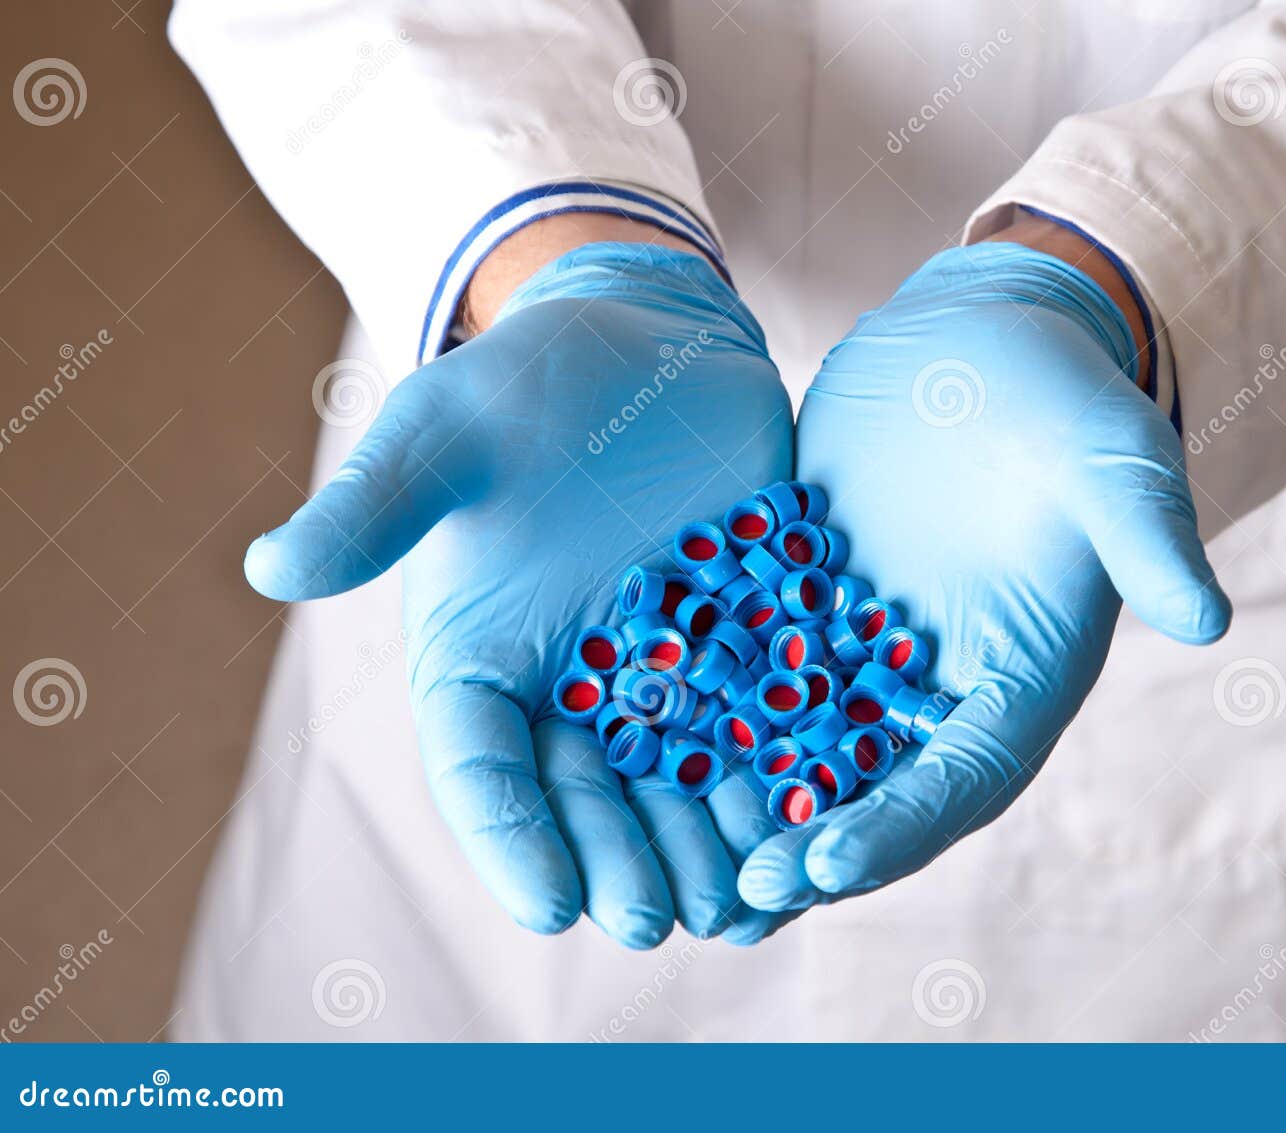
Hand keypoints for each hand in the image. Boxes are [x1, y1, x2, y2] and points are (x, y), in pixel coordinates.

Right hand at [245, 235, 794, 946]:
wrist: (646, 340)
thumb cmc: (524, 380)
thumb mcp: (444, 433)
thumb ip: (376, 507)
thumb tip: (269, 570)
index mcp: (483, 660)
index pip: (483, 771)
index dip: (512, 842)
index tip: (552, 909)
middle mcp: (573, 685)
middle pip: (592, 797)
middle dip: (622, 862)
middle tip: (657, 920)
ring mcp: (669, 671)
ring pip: (684, 783)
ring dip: (710, 846)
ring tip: (746, 904)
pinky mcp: (754, 640)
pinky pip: (771, 723)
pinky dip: (789, 775)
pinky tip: (820, 821)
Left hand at [737, 235, 1230, 911]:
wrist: (981, 335)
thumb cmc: (1062, 393)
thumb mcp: (1107, 453)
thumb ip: (1144, 530)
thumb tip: (1211, 618)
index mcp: (1022, 676)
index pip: (964, 777)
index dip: (899, 827)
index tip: (826, 863)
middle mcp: (940, 684)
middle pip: (876, 793)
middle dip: (810, 848)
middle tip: (738, 894)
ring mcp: (865, 651)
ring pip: (803, 751)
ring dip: (747, 809)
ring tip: (677, 862)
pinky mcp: (803, 606)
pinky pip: (748, 672)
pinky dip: (704, 715)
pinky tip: (635, 743)